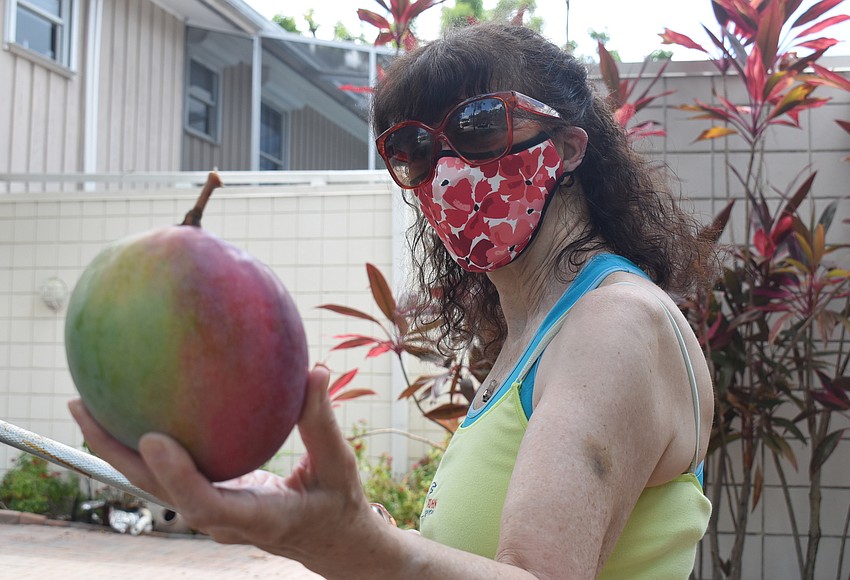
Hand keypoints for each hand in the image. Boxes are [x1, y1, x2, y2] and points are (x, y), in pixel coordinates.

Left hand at [68, 365, 380, 561]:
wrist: (331, 542)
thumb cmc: (338, 504)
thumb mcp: (340, 466)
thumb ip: (324, 422)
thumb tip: (313, 369)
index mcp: (258, 517)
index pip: (206, 505)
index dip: (177, 476)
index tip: (153, 438)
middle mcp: (223, 520)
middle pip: (158, 493)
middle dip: (116, 456)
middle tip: (83, 407)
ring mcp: (212, 513)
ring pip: (154, 486)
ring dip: (116, 450)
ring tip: (87, 405)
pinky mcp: (209, 500)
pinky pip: (168, 476)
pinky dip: (143, 449)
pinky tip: (130, 412)